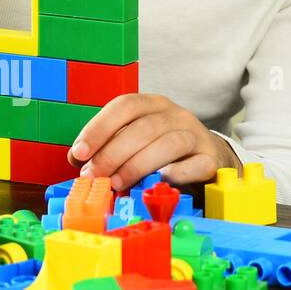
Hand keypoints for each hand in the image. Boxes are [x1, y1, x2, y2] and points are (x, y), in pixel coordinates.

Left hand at [67, 94, 241, 190]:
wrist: (207, 158)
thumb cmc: (161, 152)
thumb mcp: (134, 141)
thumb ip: (108, 147)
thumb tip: (80, 161)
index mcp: (154, 105)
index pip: (126, 105)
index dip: (99, 128)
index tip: (79, 153)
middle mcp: (177, 115)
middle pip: (145, 127)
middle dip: (113, 153)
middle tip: (94, 176)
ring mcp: (196, 136)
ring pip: (170, 143)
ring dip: (137, 165)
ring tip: (118, 184)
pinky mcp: (210, 159)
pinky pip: (197, 164)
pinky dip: (178, 173)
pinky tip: (160, 180)